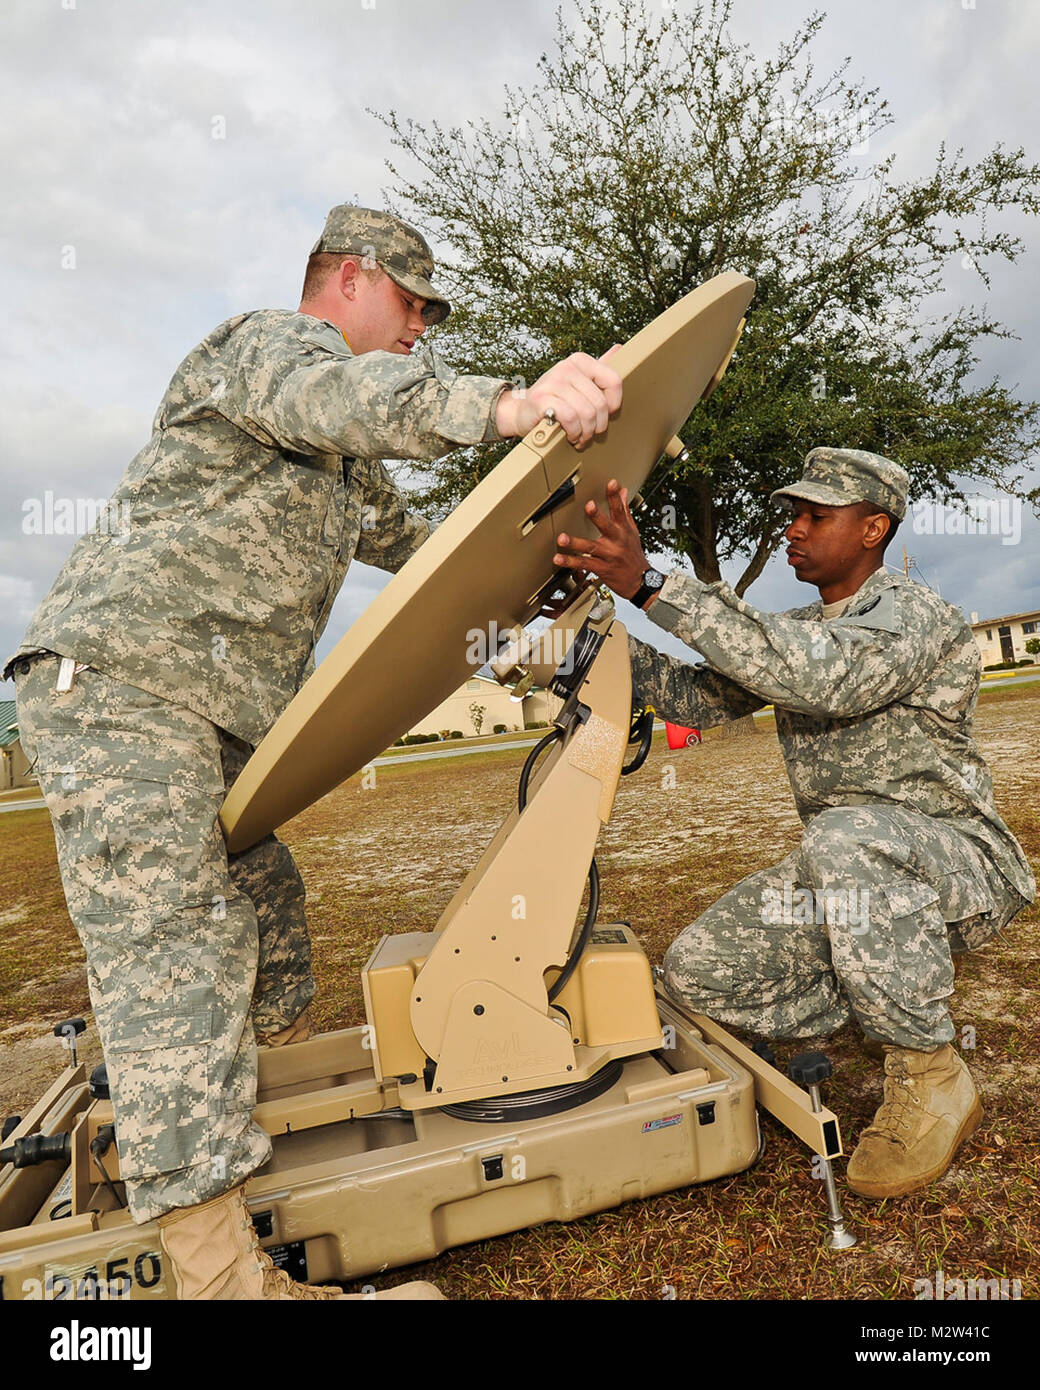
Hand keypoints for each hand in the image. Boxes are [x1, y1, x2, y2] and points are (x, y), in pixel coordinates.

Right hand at [495, 347, 621, 449]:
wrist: (522, 411)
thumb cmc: (554, 400)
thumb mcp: (578, 382)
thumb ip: (598, 368)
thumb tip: (619, 348)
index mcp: (580, 360)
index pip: (614, 381)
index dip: (614, 404)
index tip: (605, 414)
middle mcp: (566, 366)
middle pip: (600, 403)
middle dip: (598, 426)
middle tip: (590, 433)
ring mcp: (553, 381)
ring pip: (586, 413)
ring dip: (585, 433)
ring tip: (580, 437)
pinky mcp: (542, 398)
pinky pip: (570, 418)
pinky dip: (573, 432)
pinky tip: (570, 435)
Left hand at [553, 479, 653, 602]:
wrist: (640, 582)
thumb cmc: (633, 554)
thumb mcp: (632, 531)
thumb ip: (624, 510)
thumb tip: (623, 491)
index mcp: (624, 530)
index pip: (620, 510)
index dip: (615, 496)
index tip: (612, 483)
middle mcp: (617, 541)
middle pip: (607, 526)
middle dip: (598, 516)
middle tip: (589, 506)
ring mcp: (609, 555)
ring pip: (591, 547)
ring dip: (575, 543)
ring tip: (561, 538)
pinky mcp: (601, 569)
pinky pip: (584, 564)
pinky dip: (570, 562)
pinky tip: (558, 558)